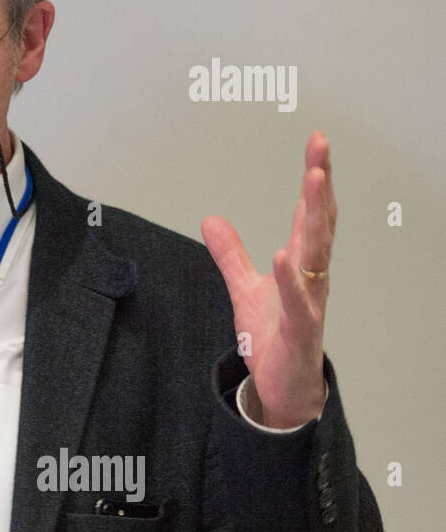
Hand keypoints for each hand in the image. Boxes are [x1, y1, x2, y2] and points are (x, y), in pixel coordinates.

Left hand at [201, 131, 333, 427]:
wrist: (282, 388)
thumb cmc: (274, 338)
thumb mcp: (245, 289)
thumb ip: (231, 255)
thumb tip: (211, 220)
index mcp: (300, 264)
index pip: (311, 213)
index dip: (314, 178)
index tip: (317, 143)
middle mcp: (310, 278)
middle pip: (319, 224)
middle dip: (320, 186)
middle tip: (320, 150)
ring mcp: (309, 302)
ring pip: (317, 254)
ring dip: (315, 217)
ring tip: (313, 181)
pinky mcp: (300, 331)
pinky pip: (299, 302)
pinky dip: (290, 278)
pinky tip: (283, 255)